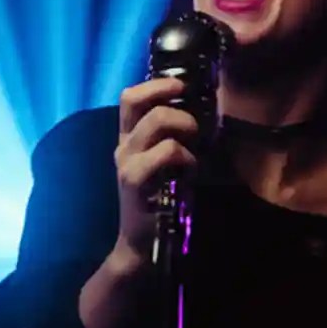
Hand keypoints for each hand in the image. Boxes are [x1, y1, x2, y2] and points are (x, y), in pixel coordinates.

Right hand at [114, 78, 198, 260]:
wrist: (142, 242)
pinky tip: (191, 170)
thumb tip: (203, 110)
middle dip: (173, 102)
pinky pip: (166, 151)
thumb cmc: (161, 198)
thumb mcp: (165, 162)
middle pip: (136, 100)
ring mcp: (126, 161)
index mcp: (128, 137)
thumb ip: (173, 136)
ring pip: (156, 121)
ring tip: (194, 146)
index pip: (131, 96)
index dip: (156, 85)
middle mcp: (123, 144)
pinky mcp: (133, 179)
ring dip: (183, 126)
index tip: (182, 86)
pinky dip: (185, 155)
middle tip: (193, 125)